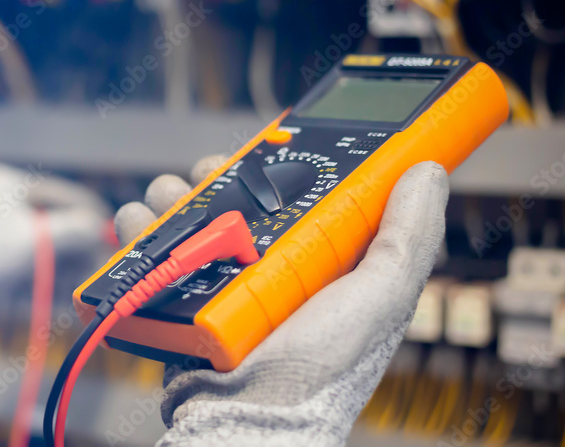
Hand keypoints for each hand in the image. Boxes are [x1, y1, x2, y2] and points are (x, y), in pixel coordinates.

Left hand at [0, 163, 109, 324]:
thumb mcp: (35, 239)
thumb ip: (72, 231)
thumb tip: (97, 226)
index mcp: (2, 185)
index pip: (56, 193)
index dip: (86, 212)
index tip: (108, 228)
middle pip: (43, 226)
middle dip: (73, 249)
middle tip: (98, 265)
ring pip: (30, 253)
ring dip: (57, 272)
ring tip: (83, 288)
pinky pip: (13, 273)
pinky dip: (35, 287)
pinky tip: (58, 304)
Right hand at [115, 159, 448, 446]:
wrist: (252, 417)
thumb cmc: (321, 370)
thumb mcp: (382, 298)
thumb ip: (408, 236)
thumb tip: (427, 171)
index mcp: (314, 264)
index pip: (293, 194)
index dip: (277, 163)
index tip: (263, 147)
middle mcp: (264, 272)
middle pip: (231, 200)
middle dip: (211, 176)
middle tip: (204, 173)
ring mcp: (217, 288)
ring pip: (185, 220)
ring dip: (168, 198)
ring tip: (164, 199)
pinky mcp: (179, 304)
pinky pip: (152, 256)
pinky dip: (137, 233)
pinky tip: (137, 225)